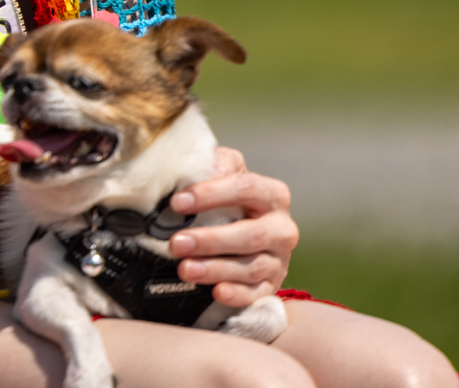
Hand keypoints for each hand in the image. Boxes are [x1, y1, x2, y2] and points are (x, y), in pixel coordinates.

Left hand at [166, 146, 296, 306]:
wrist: (239, 234)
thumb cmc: (227, 199)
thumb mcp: (224, 173)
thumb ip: (216, 164)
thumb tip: (203, 170)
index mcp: (273, 195)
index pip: (246, 188)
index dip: (211, 194)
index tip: (177, 202)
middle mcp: (282, 229)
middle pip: (251, 234)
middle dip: (210, 240)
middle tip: (176, 242)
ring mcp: (279, 260)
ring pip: (251, 267)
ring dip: (215, 269)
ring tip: (184, 268)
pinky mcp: (271, 287)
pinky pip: (256, 294)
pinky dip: (237, 294)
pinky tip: (216, 292)